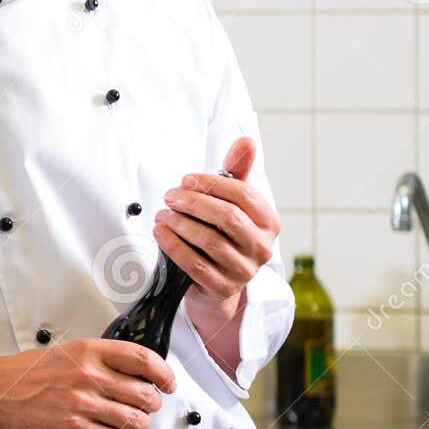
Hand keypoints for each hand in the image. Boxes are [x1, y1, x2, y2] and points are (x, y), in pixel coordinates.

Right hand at [0, 338, 175, 428]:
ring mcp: (82, 403)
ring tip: (134, 424)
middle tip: (147, 407)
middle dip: (152, 404)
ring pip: (135, 420)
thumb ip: (99, 359)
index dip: (164, 373)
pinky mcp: (74, 428)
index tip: (168, 383)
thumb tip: (133, 373)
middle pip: (145, 394)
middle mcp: (89, 375)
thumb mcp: (67, 352)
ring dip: (140, 425)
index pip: (143, 359)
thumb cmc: (29, 373)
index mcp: (89, 351)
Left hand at [155, 137, 279, 313]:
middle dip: (193, 202)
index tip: (185, 179)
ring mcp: (243, 271)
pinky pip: (194, 264)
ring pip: (208, 240)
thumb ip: (236, 173)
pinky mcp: (222, 288)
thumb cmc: (223, 235)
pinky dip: (173, 245)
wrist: (217, 285)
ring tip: (162, 214)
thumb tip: (247, 140)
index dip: (212, 184)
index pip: (244, 195)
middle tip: (169, 196)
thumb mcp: (231, 204)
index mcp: (269, 223)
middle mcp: (262, 247)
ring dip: (179, 223)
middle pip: (227, 216)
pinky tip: (160, 232)